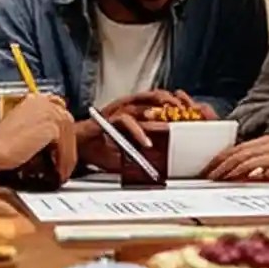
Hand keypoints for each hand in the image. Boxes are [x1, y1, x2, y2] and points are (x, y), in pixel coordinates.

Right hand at [0, 93, 77, 179]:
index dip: (61, 128)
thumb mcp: (22, 128)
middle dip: (68, 143)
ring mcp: (49, 111)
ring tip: (63, 172)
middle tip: (65, 162)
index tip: (62, 144)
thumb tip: (54, 140)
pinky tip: (60, 172)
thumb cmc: (0, 143)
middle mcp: (43, 101)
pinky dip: (64, 161)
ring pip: (68, 136)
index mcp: (35, 99)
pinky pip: (65, 146)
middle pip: (66, 123)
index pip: (58, 110)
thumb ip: (38, 127)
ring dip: (67, 156)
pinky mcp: (52, 125)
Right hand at [76, 90, 213, 170]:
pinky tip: (146, 142)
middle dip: (174, 103)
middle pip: (156, 96)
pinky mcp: (107, 118)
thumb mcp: (125, 155)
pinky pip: (126, 120)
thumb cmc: (98, 149)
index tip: (192, 116)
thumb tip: (159, 171)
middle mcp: (128, 105)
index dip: (176, 106)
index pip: (159, 102)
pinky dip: (138, 131)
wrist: (76, 148)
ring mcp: (118, 109)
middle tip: (188, 115)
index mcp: (135, 110)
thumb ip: (141, 157)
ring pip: (144, 101)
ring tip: (172, 124)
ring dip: (160, 111)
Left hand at [204, 135, 268, 181]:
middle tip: (205, 173)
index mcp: (268, 141)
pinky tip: (232, 178)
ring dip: (225, 168)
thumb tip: (246, 179)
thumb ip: (265, 168)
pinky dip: (240, 171)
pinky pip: (255, 165)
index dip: (221, 158)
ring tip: (213, 178)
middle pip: (236, 151)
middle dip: (218, 163)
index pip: (238, 148)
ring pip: (241, 157)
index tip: (210, 168)